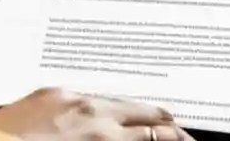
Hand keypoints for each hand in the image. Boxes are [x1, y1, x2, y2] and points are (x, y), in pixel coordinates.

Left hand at [0, 88, 192, 140]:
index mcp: (106, 137)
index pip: (163, 136)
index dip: (182, 140)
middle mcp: (92, 111)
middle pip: (150, 111)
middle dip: (169, 125)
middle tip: (177, 136)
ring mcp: (69, 97)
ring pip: (120, 100)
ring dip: (137, 115)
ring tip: (144, 128)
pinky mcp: (47, 92)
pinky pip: (88, 96)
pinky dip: (104, 108)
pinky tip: (102, 119)